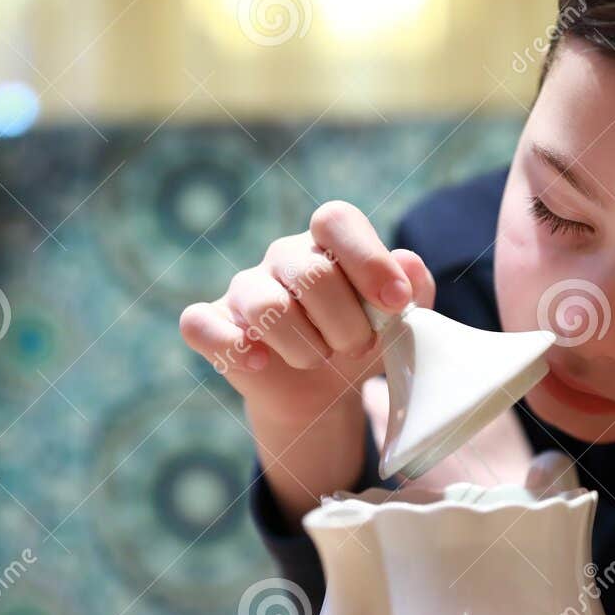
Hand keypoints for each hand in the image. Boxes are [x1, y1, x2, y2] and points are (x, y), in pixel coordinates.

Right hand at [179, 200, 436, 429]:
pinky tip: (262, 364)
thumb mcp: (399, 322)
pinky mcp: (212, 324)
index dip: (369, 260)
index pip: (336, 220)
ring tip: (318, 359)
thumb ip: (413, 290)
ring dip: (305, 348)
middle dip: (347, 325)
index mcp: (328, 243)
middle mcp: (283, 257)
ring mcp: (244, 288)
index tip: (396, 304)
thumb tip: (408, 266)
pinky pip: (201, 324)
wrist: (322, 394)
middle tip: (357, 348)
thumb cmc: (360, 343)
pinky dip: (233, 347)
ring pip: (268, 308)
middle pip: (313, 275)